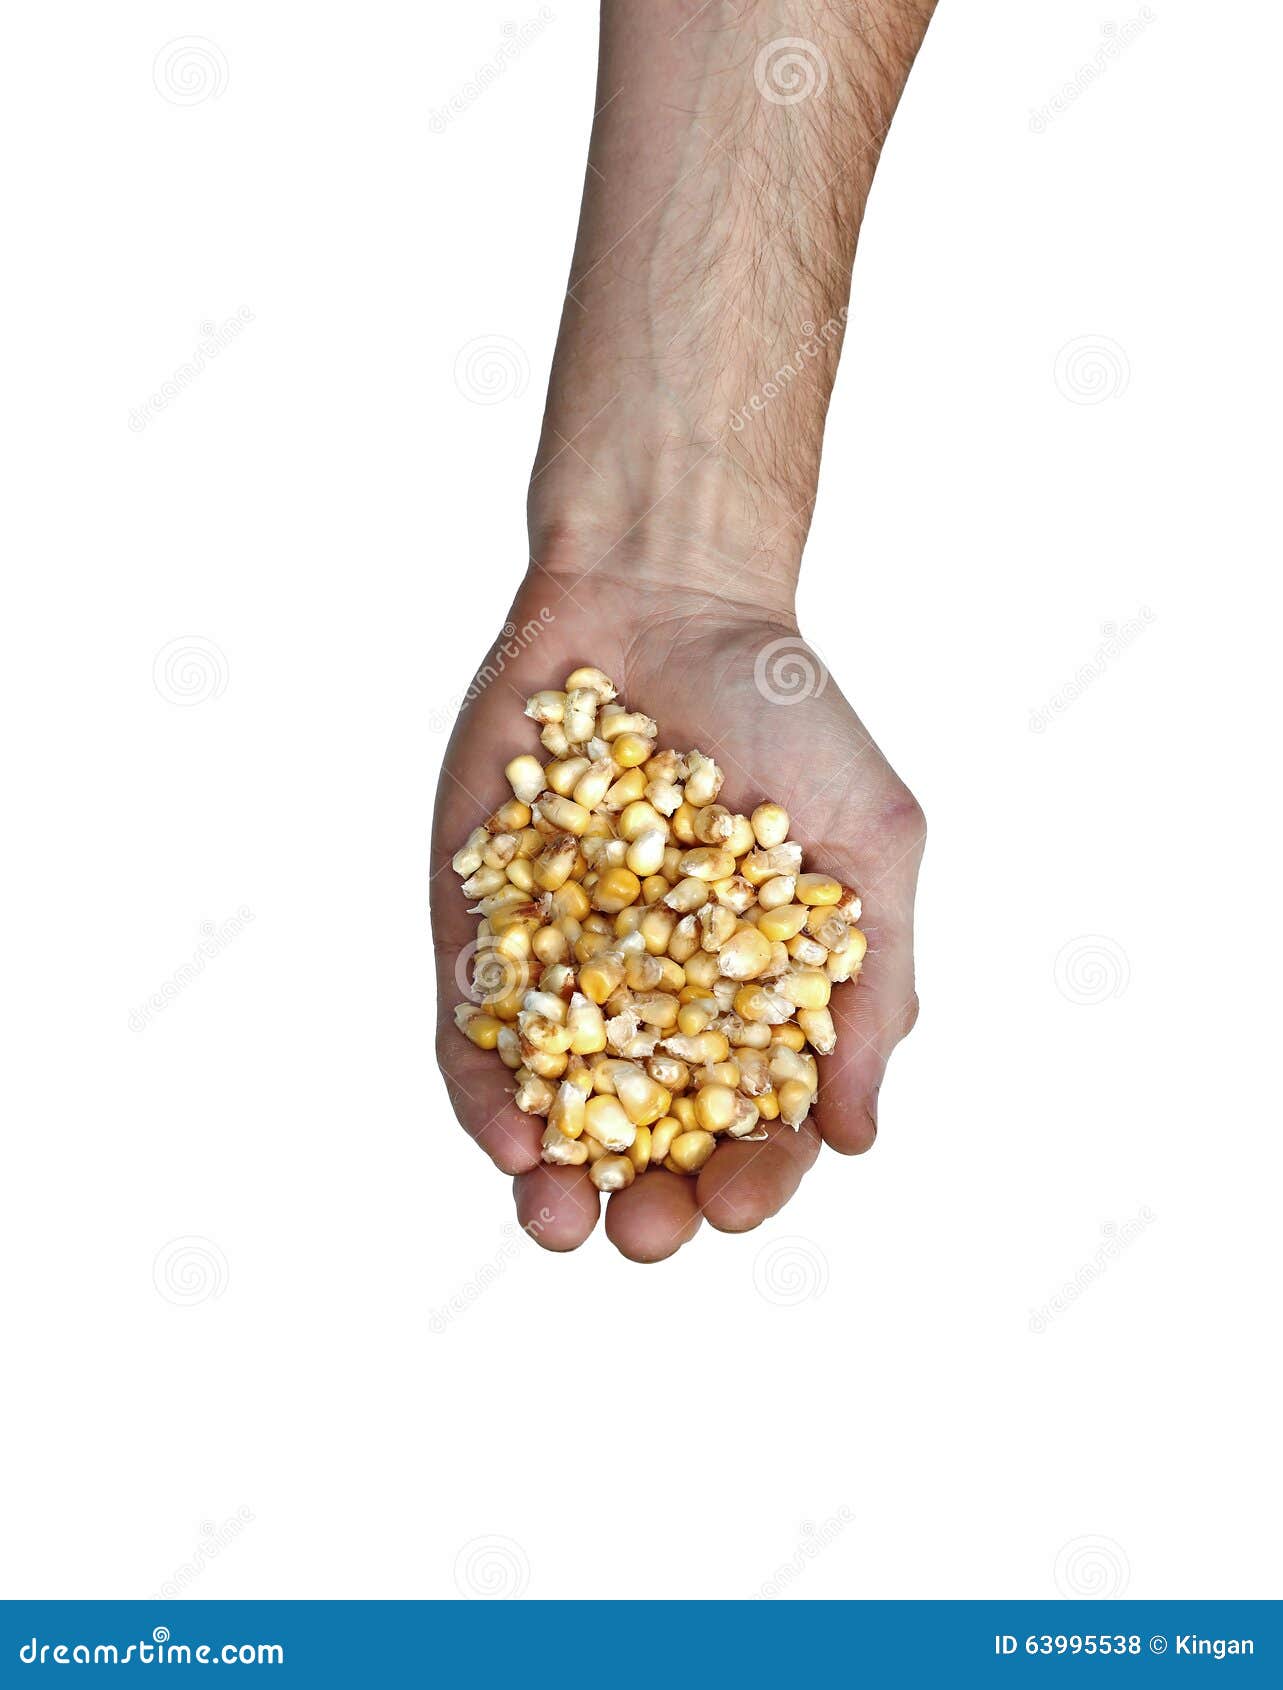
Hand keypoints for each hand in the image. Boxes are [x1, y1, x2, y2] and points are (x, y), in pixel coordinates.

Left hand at [431, 560, 924, 1261]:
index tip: (742, 1203)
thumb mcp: (872, 844)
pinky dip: (484, 1088)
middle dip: (646, 1204)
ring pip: (549, 1105)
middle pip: (645, 1138)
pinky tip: (505, 1133)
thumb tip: (858, 1136)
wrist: (667, 600)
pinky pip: (472, 1028)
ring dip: (551, 1179)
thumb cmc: (793, 714)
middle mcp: (654, 998)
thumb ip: (876, 985)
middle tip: (644, 1234)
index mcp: (751, 997)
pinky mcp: (480, 925)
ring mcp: (562, 966)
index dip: (754, 1177)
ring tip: (557, 1220)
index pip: (754, 1122)